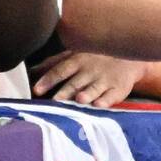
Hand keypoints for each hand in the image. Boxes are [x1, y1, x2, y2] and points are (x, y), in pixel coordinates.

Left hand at [31, 50, 145, 106]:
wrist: (128, 55)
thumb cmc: (93, 58)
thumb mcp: (74, 55)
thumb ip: (54, 64)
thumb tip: (31, 71)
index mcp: (77, 61)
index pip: (60, 70)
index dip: (48, 80)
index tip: (36, 90)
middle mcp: (90, 70)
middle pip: (75, 82)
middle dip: (65, 91)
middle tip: (55, 100)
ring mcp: (105, 79)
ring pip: (94, 88)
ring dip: (86, 94)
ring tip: (79, 99)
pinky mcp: (118, 88)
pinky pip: (112, 95)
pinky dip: (106, 100)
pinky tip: (99, 104)